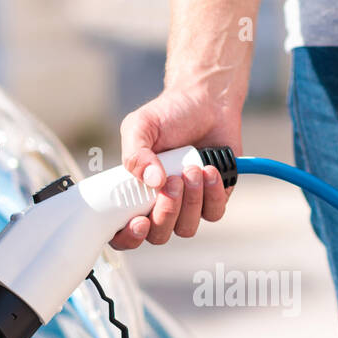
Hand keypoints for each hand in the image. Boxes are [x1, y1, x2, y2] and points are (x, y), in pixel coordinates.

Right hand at [111, 87, 240, 249]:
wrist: (206, 100)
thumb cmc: (168, 114)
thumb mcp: (140, 126)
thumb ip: (135, 154)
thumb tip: (152, 182)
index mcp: (134, 193)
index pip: (123, 233)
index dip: (129, 237)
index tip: (140, 221)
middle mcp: (159, 204)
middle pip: (159, 235)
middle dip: (166, 212)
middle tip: (172, 181)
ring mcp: (187, 205)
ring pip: (186, 228)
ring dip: (190, 201)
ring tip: (193, 168)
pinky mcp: (214, 199)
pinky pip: (213, 213)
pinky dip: (213, 193)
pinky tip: (210, 169)